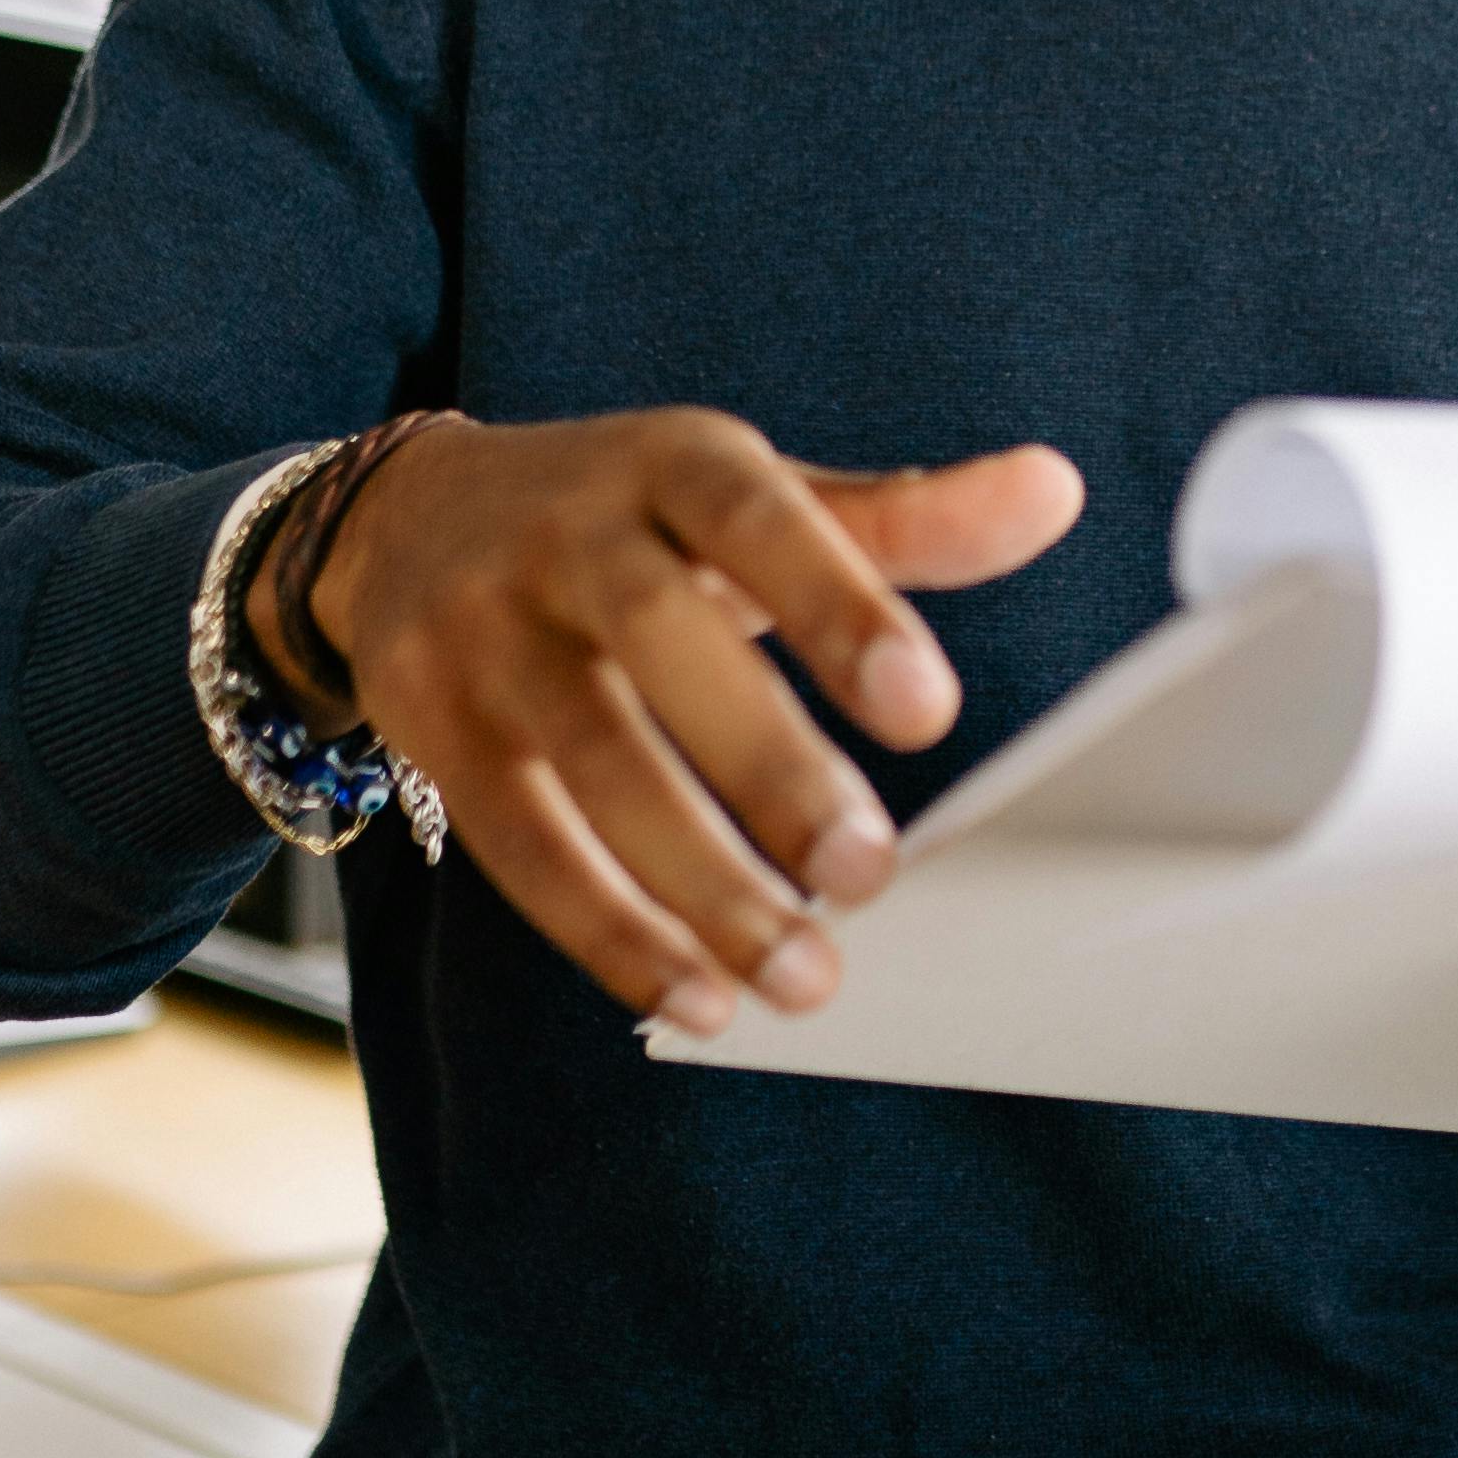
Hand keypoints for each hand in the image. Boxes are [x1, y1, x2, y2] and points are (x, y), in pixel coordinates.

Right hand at [306, 411, 1080, 1035]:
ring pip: (593, 764)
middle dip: (769, 766)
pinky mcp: (437, 734)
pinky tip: (699, 994)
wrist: (402, 520)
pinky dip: (612, 932)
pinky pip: (522, 847)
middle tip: (868, 875)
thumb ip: (898, 517)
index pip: (759, 520)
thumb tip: (1055, 491)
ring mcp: (489, 636)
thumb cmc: (625, 521)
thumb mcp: (747, 495)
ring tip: (803, 974)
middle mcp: (570, 538)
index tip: (929, 711)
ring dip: (701, 883)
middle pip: (665, 638)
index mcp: (671, 464)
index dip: (842, 606)